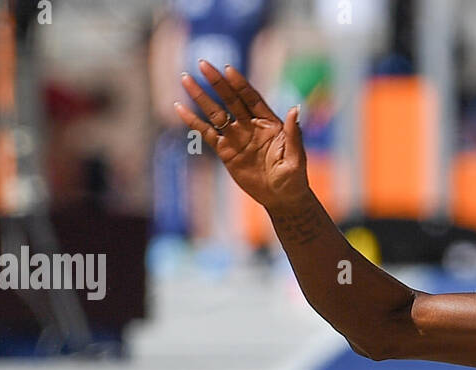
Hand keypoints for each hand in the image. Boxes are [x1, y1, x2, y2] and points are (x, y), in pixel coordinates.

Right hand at [174, 60, 308, 211]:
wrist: (281, 199)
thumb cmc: (293, 178)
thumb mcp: (295, 157)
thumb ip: (294, 133)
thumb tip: (295, 109)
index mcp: (269, 123)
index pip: (251, 98)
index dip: (240, 84)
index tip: (228, 69)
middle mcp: (251, 126)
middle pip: (231, 99)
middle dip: (217, 82)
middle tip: (202, 64)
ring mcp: (237, 137)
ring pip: (216, 113)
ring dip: (201, 97)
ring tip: (186, 79)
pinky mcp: (225, 151)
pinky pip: (207, 134)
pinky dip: (194, 122)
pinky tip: (180, 108)